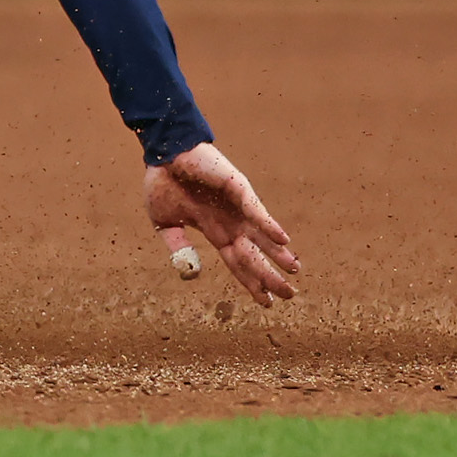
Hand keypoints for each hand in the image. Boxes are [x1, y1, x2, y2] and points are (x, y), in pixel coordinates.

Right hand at [146, 142, 298, 305]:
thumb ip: (177, 246)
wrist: (161, 153)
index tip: (266, 303)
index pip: (238, 261)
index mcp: (214, 230)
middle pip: (254, 254)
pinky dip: (268, 225)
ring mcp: (236, 205)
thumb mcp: (164, 221)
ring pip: (261, 235)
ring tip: (294, 269)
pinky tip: (283, 239)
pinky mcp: (237, 187)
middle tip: (289, 295)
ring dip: (278, 253)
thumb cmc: (162, 182)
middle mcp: (231, 221)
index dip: (251, 282)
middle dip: (270, 275)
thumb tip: (191, 273)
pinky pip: (255, 209)